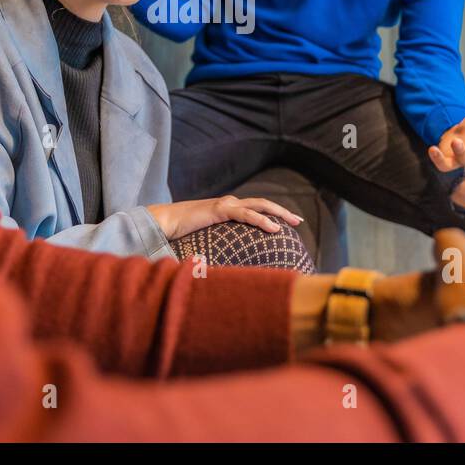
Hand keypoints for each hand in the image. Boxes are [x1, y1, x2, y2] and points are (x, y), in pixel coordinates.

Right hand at [146, 195, 302, 240]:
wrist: (165, 222)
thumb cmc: (183, 232)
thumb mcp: (208, 238)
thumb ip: (221, 242)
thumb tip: (229, 262)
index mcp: (229, 208)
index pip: (257, 208)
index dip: (274, 213)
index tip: (289, 223)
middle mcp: (230, 203)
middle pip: (264, 204)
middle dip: (283, 212)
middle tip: (299, 221)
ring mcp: (226, 204)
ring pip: (260, 205)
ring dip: (279, 213)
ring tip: (292, 223)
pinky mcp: (220, 209)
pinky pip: (246, 214)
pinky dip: (262, 220)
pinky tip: (274, 228)